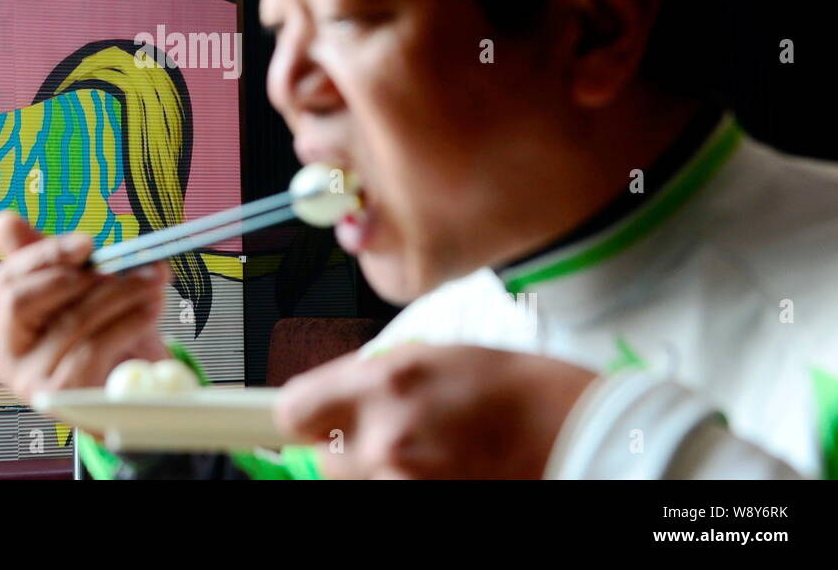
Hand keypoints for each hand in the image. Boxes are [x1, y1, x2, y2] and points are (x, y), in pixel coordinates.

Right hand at [0, 210, 170, 403]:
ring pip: (70, 322)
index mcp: (9, 323)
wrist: (135, 391)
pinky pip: (93, 349)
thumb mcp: (83, 294)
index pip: (7, 280)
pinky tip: (150, 310)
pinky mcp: (62, 397)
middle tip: (124, 266)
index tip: (87, 243)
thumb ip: (55, 259)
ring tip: (152, 281)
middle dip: (77, 277)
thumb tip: (5, 220)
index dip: (44, 255)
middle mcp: (9, 354)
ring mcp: (30, 380)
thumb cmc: (105, 337)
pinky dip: (128, 323)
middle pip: (21, 301)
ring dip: (120, 294)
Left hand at [273, 343, 596, 478]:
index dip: (304, 413)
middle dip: (350, 443)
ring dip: (377, 470)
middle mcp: (386, 436)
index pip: (293, 412)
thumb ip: (368, 379)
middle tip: (394, 431)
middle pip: (323, 455)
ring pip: (355, 482)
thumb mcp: (428, 356)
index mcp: (385, 382)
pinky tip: (439, 470)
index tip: (314, 415)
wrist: (573, 432)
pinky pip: (384, 496)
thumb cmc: (510, 386)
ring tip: (428, 453)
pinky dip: (403, 485)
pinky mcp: (423, 508)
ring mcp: (404, 481)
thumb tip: (325, 399)